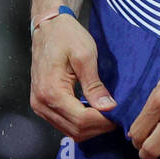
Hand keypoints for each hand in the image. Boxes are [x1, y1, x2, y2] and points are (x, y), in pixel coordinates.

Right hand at [30, 14, 117, 141]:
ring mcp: (39, 106)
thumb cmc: (66, 36)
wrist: (48, 26)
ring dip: (90, 128)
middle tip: (117, 116)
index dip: (103, 122)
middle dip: (99, 127)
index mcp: (51, 92)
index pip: (81, 120)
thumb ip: (94, 85)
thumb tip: (108, 107)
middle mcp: (41, 103)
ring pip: (69, 131)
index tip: (120, 115)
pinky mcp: (42, 104)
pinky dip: (80, 123)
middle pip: (75, 131)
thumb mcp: (85, 56)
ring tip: (108, 115)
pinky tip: (94, 112)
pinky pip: (63, 123)